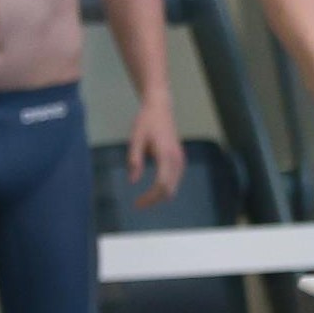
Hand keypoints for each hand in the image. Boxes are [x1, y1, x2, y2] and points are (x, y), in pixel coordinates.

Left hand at [128, 93, 187, 209]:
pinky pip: (175, 179)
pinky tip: (154, 189)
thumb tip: (133, 181)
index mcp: (165, 154)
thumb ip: (135, 160)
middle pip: (169, 188)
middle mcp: (176, 159)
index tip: (137, 204)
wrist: (160, 108)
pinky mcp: (179, 158)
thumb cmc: (146, 121)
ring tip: (145, 199)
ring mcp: (180, 159)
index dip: (150, 197)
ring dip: (161, 195)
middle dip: (155, 199)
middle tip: (139, 204)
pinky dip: (166, 188)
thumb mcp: (136, 139)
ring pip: (174, 186)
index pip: (161, 184)